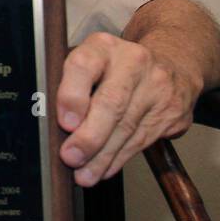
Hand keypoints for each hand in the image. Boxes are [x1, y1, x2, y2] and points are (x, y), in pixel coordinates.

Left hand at [56, 31, 201, 186]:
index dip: (72, 96)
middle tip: (71, 157)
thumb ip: (69, 85)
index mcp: (103, 46)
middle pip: (111, 103)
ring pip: (127, 128)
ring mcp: (157, 86)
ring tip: (83, 174)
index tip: (65, 123)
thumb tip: (46, 122)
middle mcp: (134, 62)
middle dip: (89, 136)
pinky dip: (118, 158)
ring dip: (102, 156)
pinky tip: (103, 169)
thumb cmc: (114, 68)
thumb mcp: (90, 62)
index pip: (84, 66)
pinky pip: (142, 140)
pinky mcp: (172, 111)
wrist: (173, 63)